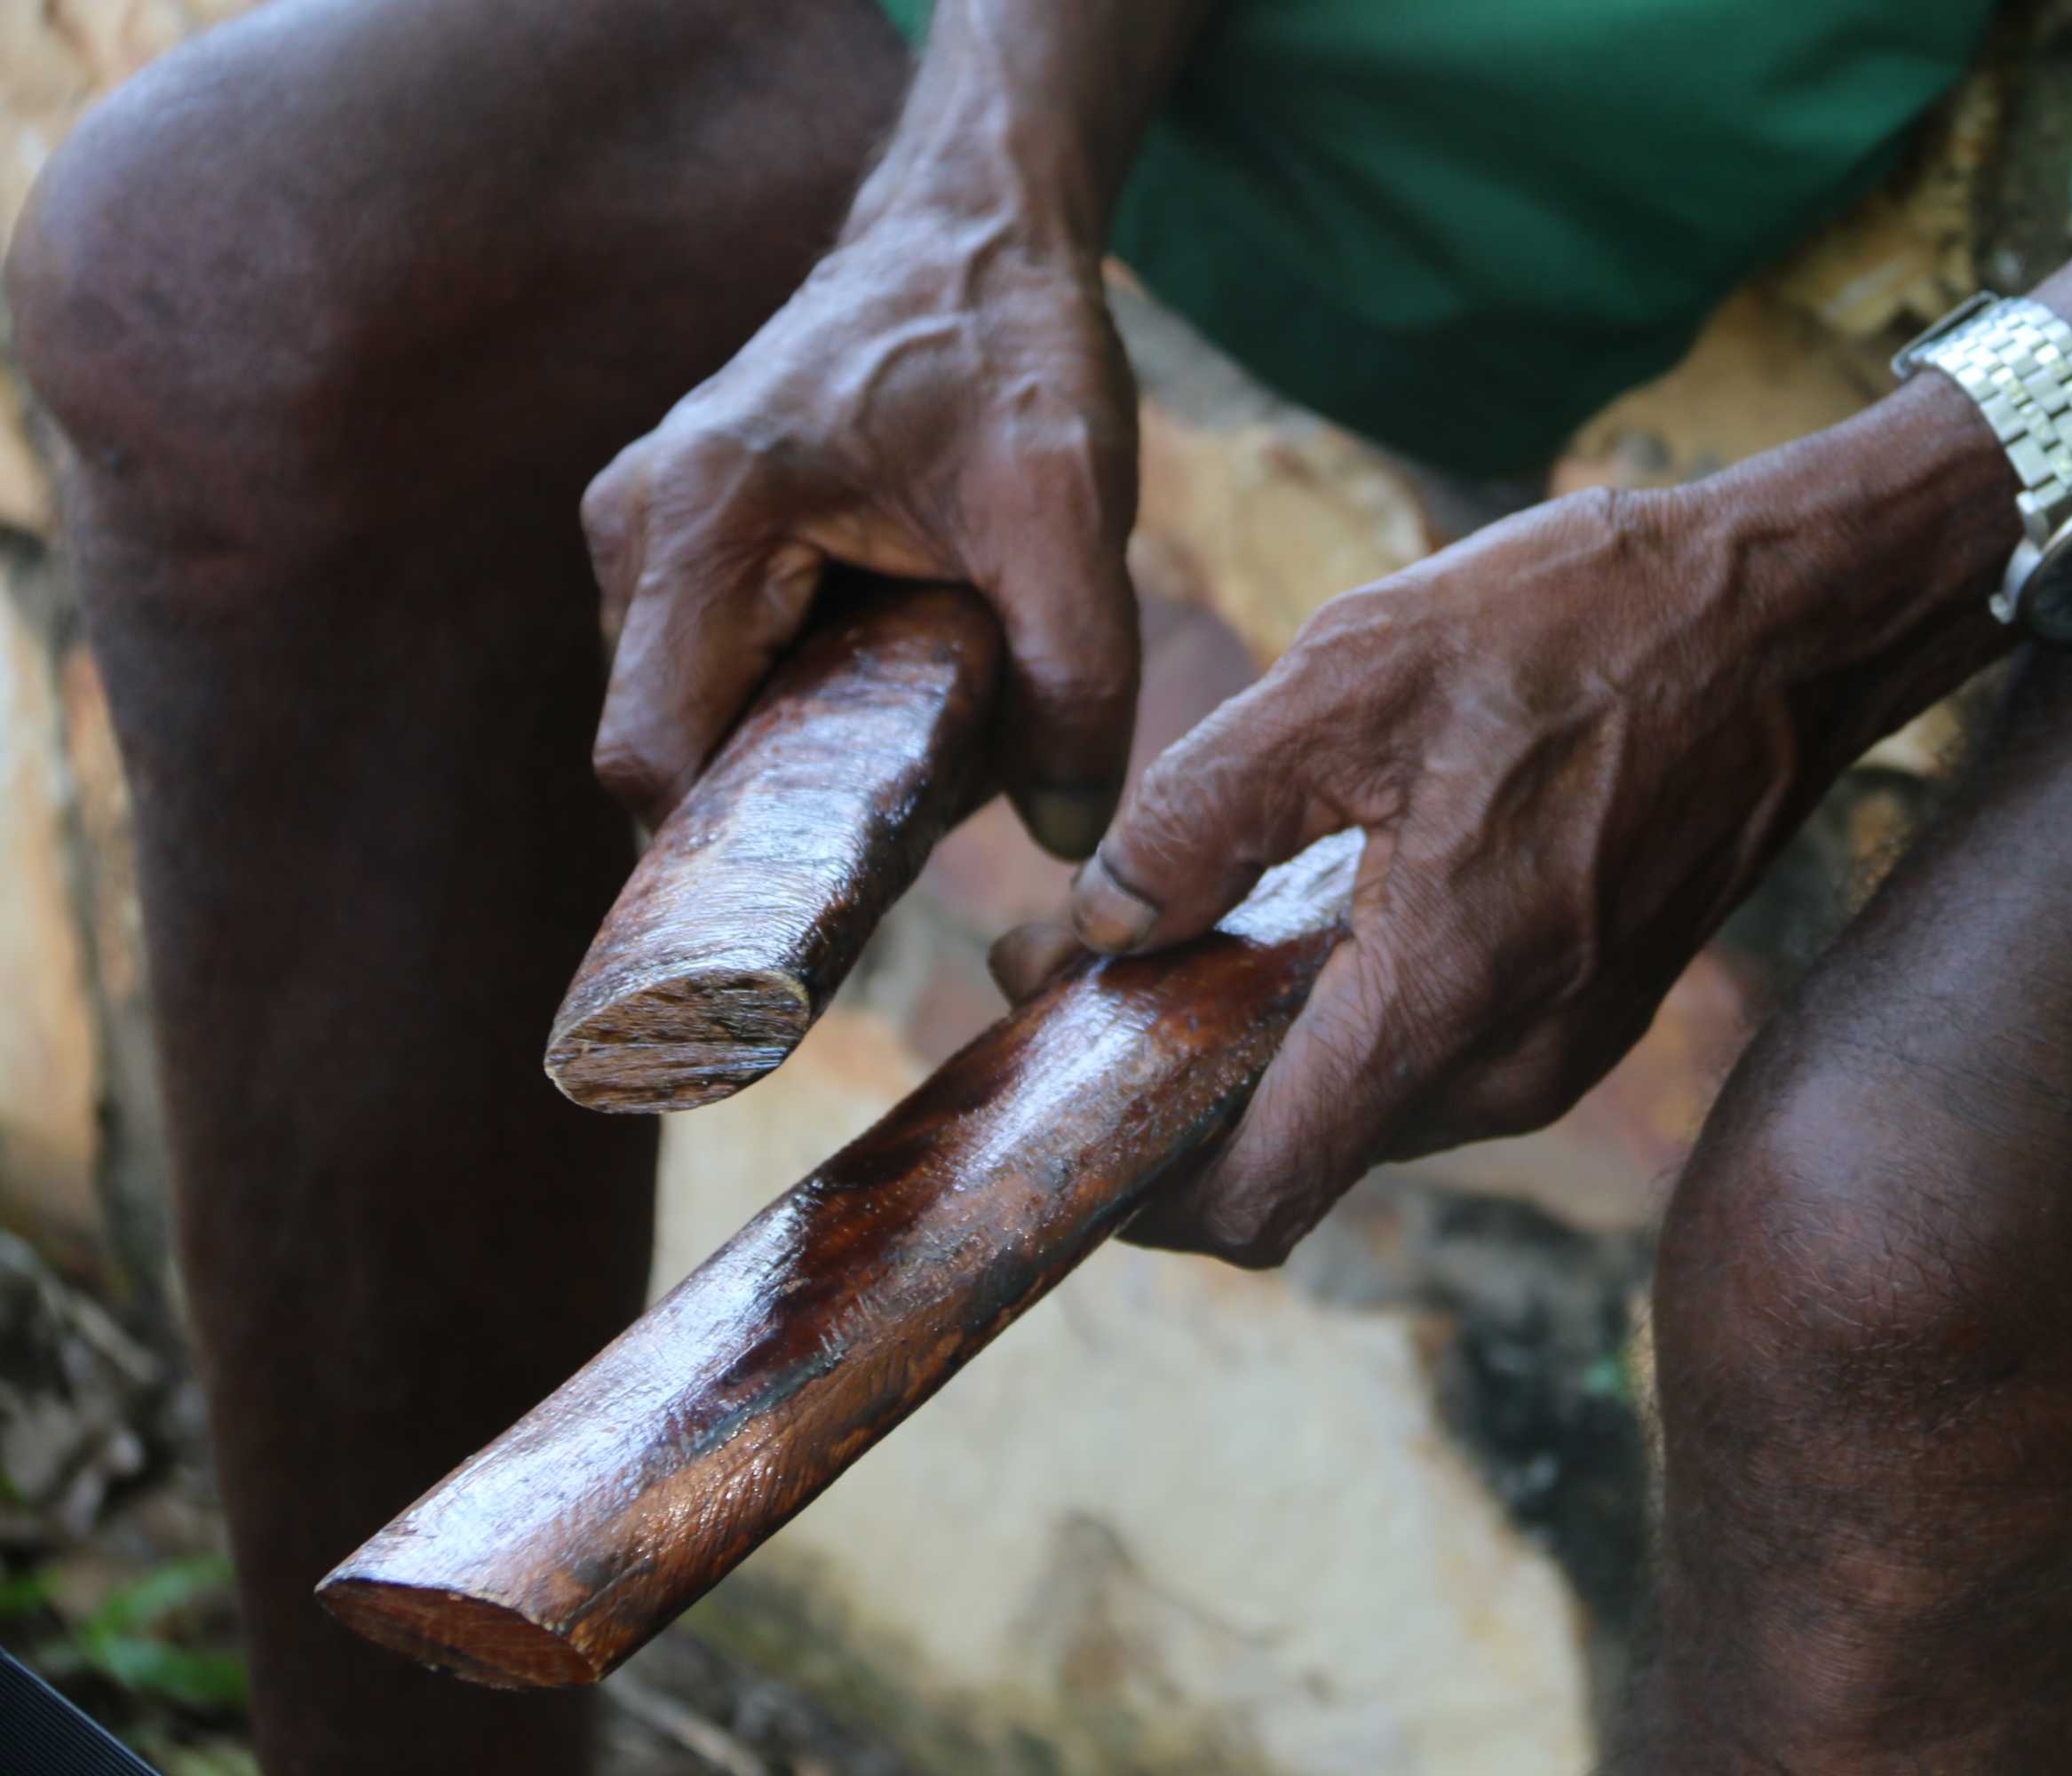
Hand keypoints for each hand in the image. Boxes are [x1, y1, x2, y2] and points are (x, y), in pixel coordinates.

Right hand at [581, 203, 1139, 856]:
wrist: (970, 230)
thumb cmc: (1008, 347)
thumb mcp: (1068, 511)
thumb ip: (1078, 680)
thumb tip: (1068, 836)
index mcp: (704, 517)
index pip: (657, 758)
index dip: (729, 858)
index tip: (826, 905)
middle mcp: (637, 529)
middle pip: (672, 754)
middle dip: (786, 810)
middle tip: (910, 827)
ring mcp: (645, 535)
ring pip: (697, 720)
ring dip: (800, 756)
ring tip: (923, 722)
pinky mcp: (682, 545)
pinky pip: (718, 673)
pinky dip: (801, 706)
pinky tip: (896, 681)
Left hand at [991, 447, 1996, 1264]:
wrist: (1792, 618)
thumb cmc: (1586, 628)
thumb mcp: (1352, 675)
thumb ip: (1201, 814)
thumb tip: (1101, 920)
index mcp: (1439, 1006)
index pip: (1257, 1203)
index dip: (1135, 1185)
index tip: (1064, 1081)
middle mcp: (1508, 1071)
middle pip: (1298, 1155)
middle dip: (1180, 1083)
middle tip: (1093, 960)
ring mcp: (1561, 1050)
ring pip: (1366, 1104)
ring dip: (1270, 1043)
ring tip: (1198, 915)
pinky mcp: (1593, 1011)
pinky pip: (1438, 1056)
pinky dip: (1356, 1011)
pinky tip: (1322, 896)